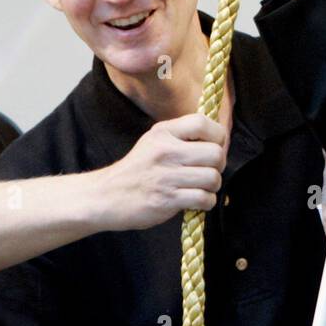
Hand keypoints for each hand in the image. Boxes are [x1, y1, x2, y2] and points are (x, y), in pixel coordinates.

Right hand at [98, 114, 227, 229]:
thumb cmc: (136, 169)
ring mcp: (166, 176)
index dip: (217, 136)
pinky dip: (206, 202)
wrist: (106, 196)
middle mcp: (166, 151)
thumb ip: (181, 136)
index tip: (214, 147)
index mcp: (163, 132)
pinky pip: (203, 198)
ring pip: (212, 178)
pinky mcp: (167, 199)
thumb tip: (218, 139)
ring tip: (202, 188)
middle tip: (209, 171)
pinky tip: (197, 201)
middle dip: (219, 165)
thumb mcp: (153, 141)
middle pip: (215, 153)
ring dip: (213, 186)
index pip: (202, 122)